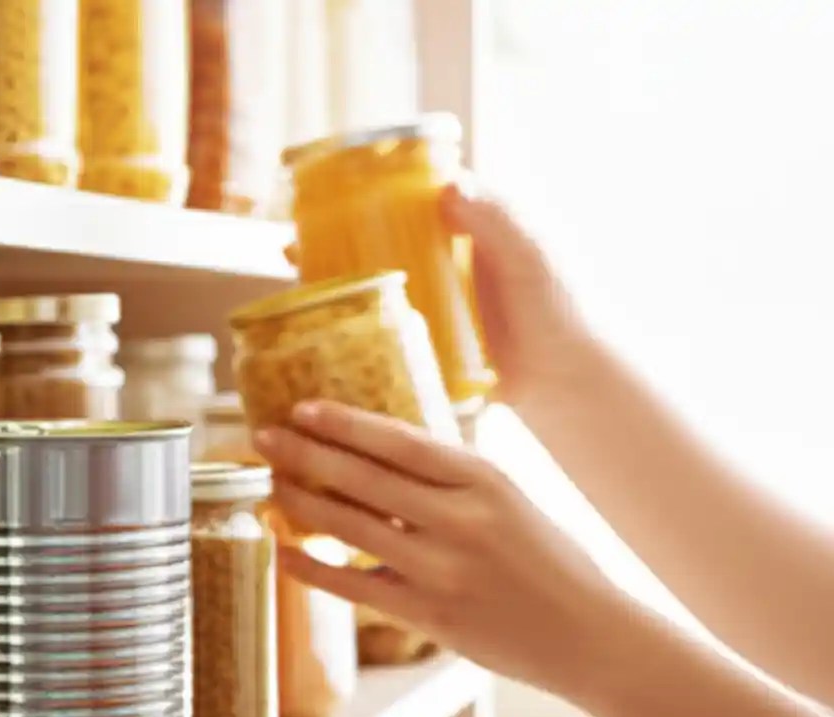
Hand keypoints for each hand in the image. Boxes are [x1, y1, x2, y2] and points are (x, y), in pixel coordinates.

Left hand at [252, 400, 631, 695]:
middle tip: (263, 437)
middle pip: (363, 478)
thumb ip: (450, 476)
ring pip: (350, 526)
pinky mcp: (429, 615)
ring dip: (300, 502)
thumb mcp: (509, 498)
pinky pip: (353, 586)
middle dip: (305, 453)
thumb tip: (377, 449)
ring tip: (269, 483)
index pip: (398, 441)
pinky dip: (311, 567)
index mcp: (484, 479)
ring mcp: (442, 569)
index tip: (303, 409)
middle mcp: (460, 519)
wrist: (590, 635)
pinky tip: (282, 550)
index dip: (344, 423)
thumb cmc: (550, 560)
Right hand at [282, 182, 589, 405]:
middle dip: (335, 237)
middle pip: (381, 236)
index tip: (325, 195)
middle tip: (295, 244)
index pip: (412, 194)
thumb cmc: (563, 312)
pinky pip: (387, 323)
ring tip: (297, 285)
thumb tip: (449, 183)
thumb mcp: (533, 257)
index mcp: (472, 224)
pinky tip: (325, 330)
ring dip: (337, 279)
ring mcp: (439, 298)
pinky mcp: (433, 336)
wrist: (570, 382)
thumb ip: (498, 219)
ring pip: (377, 279)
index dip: (367, 191)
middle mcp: (449, 256)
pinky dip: (355, 322)